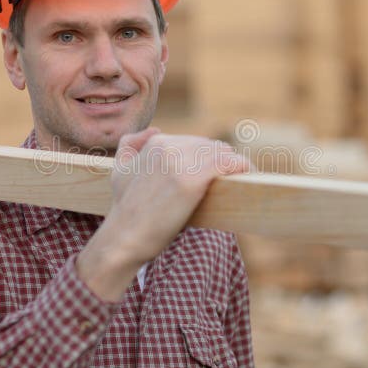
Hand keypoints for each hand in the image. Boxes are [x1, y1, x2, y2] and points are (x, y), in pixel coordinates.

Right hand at [76, 128, 250, 300]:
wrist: (123, 237)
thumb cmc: (124, 209)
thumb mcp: (119, 169)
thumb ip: (131, 145)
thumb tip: (155, 130)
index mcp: (156, 142)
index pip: (195, 142)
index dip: (207, 157)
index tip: (215, 172)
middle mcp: (168, 147)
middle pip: (211, 146)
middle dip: (221, 161)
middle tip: (232, 176)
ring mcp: (181, 162)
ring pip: (222, 153)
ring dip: (234, 164)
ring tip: (244, 176)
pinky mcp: (193, 180)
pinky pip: (229, 163)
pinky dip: (243, 167)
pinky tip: (248, 174)